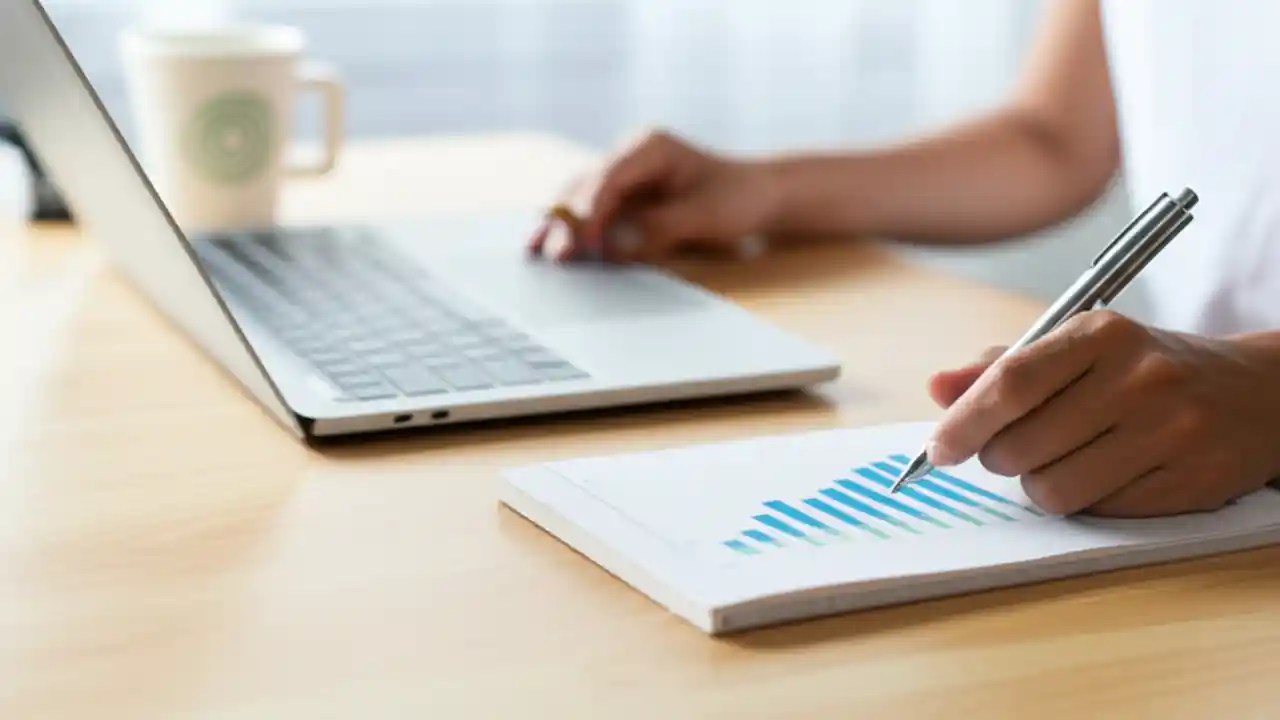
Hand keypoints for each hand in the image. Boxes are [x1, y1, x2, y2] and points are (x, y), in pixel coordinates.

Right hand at [528, 130, 779, 262]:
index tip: (587, 243)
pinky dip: (570, 231)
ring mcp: (620, 175)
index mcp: (649, 146)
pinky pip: (587, 213)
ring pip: (577, 198)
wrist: (756, 196)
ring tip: (534, 252)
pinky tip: (543, 247)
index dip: (592, 211)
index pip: (609, 177)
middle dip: (567, 221)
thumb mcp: (705, 216)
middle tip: (555, 256)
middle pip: (584, 186)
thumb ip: (659, 229)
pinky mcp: (620, 198)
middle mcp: (627, 155)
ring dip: (559, 225)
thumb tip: (613, 248)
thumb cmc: (736, 200)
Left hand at [925, 310, 1279, 516]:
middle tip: (1016, 448)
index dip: (963, 422)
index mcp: (1101, 334)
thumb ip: (1004, 368)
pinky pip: (1098, 512)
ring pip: (1053, 489)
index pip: (1011, 383)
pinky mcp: (1191, 481)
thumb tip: (938, 388)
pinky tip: (1107, 474)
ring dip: (1039, 485)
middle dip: (999, 458)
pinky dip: (1085, 501)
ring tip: (1063, 461)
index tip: (938, 449)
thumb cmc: (1146, 371)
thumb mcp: (1081, 350)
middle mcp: (1139, 378)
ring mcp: (1170, 431)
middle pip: (1020, 445)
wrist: (1258, 395)